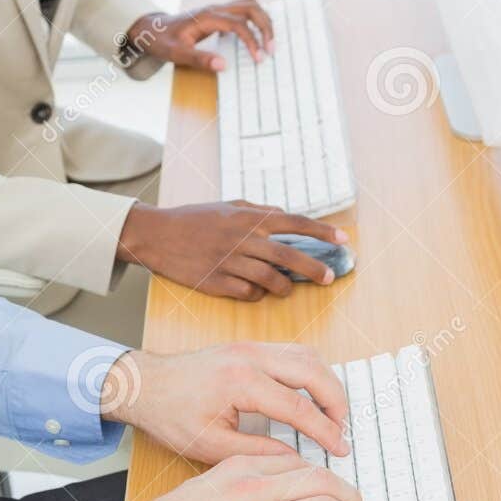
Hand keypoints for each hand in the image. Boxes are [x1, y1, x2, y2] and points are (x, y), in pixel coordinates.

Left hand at [101, 342, 350, 462]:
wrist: (145, 385)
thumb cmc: (170, 415)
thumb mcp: (211, 446)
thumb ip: (257, 453)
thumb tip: (295, 461)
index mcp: (240, 382)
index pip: (298, 406)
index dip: (324, 429)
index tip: (340, 447)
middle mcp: (249, 356)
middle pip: (313, 371)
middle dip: (336, 401)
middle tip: (342, 430)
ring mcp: (250, 346)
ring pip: (307, 354)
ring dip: (326, 382)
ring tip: (332, 414)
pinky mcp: (248, 346)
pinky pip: (293, 351)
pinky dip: (311, 371)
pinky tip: (313, 394)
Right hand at [117, 200, 348, 298]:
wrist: (157, 235)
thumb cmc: (194, 218)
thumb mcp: (228, 205)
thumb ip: (258, 210)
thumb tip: (285, 215)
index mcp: (249, 217)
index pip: (295, 223)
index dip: (322, 232)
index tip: (343, 239)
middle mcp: (243, 239)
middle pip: (290, 257)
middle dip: (316, 268)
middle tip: (330, 277)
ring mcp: (230, 263)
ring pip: (272, 281)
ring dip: (285, 287)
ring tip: (288, 289)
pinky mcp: (217, 283)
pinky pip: (249, 294)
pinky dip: (257, 294)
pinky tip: (255, 291)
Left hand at [126, 0, 273, 70]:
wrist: (151, 28)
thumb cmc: (162, 41)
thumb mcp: (177, 54)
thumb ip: (200, 59)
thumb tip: (224, 66)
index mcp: (207, 17)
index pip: (239, 24)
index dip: (252, 41)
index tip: (258, 59)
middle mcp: (215, 8)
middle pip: (251, 7)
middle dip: (265, 27)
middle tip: (272, 48)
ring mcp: (217, 9)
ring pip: (249, 5)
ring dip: (263, 21)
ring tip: (269, 42)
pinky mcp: (218, 13)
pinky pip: (243, 10)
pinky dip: (255, 21)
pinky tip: (255, 38)